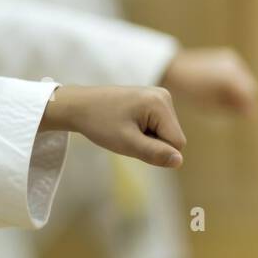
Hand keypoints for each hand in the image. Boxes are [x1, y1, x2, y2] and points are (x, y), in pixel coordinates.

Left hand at [40, 84, 185, 168]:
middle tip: (125, 135)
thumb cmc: (99, 123)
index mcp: (160, 103)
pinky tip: (125, 124)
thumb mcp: (126, 143)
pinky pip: (156, 125)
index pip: (177, 142)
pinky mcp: (150, 100)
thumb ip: (154, 153)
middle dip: (151, 143)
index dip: (156, 150)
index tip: (132, 140)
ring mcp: (157, 96)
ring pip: (164, 133)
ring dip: (146, 138)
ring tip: (124, 129)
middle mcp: (163, 95)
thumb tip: (179, 161)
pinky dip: (142, 131)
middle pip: (172, 136)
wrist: (78, 106)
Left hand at [160, 47, 257, 115]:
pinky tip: (222, 90)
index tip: (245, 118)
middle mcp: (234, 65)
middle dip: (245, 99)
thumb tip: (250, 114)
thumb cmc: (188, 91)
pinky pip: (239, 73)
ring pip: (245, 80)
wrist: (172, 69)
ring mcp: (232, 59)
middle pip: (250, 87)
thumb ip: (231, 110)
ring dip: (241, 91)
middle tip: (234, 110)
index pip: (249, 96)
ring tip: (226, 100)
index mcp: (229, 78)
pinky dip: (235, 83)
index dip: (248, 108)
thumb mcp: (209, 105)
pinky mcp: (228, 56)